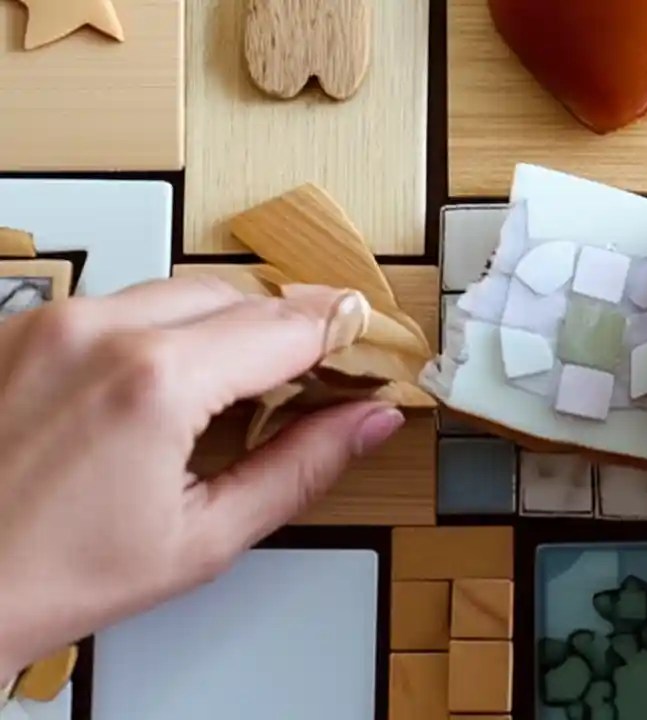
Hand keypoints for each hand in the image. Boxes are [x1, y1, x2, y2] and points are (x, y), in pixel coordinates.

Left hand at [0, 278, 403, 679]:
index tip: (371, 344)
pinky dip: (160, 329)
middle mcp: (98, 332)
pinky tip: (167, 383)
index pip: (288, 326)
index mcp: (155, 384)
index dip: (342, 332)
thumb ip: (300, 468)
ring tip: (238, 385)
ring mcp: (50, 322)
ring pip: (178, 291)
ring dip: (224, 325)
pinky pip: (118, 303)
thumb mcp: (203, 538)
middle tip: (316, 372)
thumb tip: (367, 422)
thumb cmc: (50, 578)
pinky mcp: (19, 327)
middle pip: (239, 295)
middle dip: (287, 327)